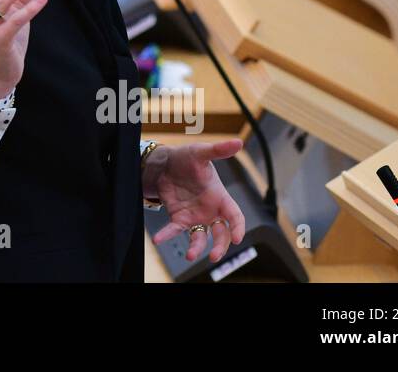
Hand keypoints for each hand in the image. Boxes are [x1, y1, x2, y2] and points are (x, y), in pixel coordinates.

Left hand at [148, 140, 247, 262]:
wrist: (165, 163)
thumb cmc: (187, 158)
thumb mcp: (201, 153)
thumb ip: (219, 150)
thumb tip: (239, 142)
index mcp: (221, 198)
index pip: (235, 216)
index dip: (238, 227)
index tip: (238, 238)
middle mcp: (210, 210)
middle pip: (221, 233)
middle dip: (220, 246)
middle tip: (214, 256)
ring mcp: (195, 216)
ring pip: (200, 237)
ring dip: (197, 248)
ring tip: (190, 256)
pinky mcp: (179, 218)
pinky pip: (175, 230)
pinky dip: (167, 235)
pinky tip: (159, 239)